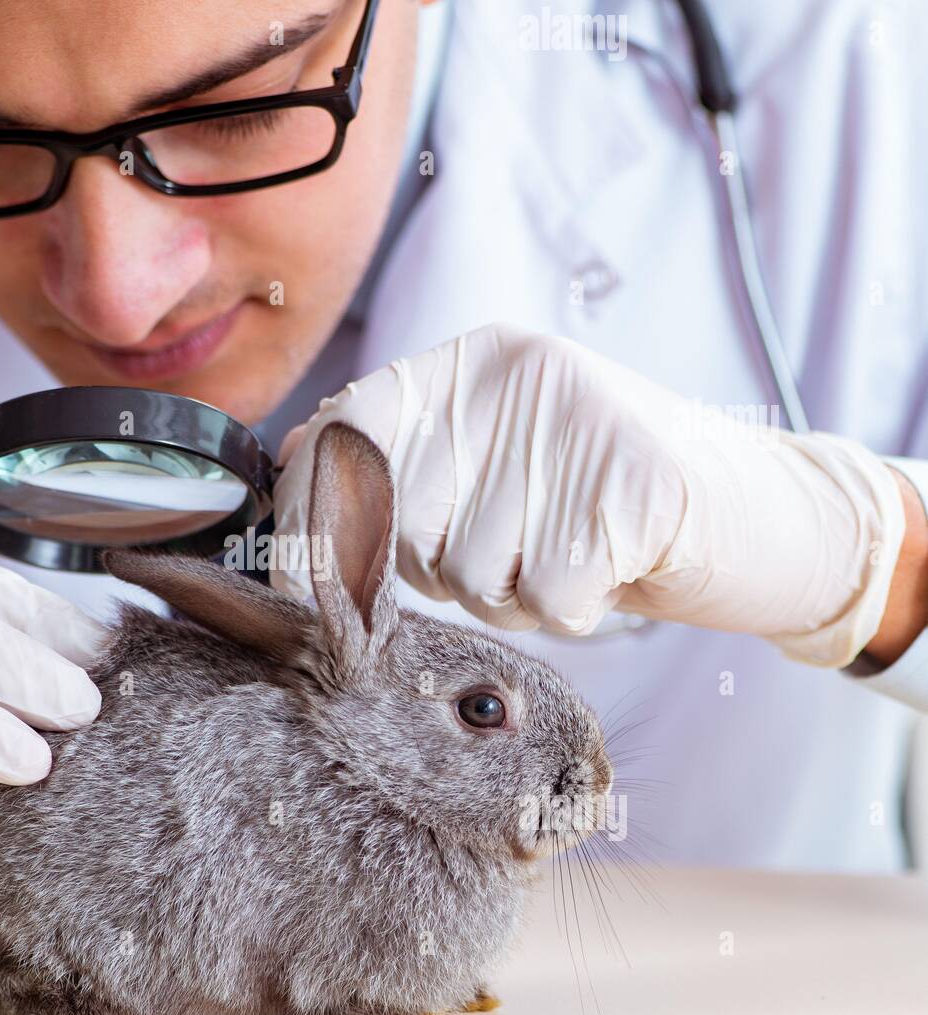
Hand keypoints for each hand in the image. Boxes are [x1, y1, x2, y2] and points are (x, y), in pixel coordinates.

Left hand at [274, 324, 904, 666]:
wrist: (759, 513)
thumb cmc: (599, 504)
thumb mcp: (493, 466)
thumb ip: (403, 461)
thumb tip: (292, 461)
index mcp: (473, 364)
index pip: (347, 425)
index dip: (309, 508)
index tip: (295, 576)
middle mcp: (518, 376)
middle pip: (401, 518)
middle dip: (434, 570)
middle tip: (503, 557)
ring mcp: (580, 423)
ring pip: (470, 569)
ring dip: (508, 595)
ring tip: (564, 556)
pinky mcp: (639, 485)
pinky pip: (545, 597)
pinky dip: (569, 611)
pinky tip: (606, 572)